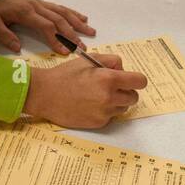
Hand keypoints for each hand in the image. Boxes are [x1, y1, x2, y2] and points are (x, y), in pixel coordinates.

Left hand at [0, 0, 94, 54]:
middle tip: (82, 47)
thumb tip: (17, 48)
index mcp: (25, 12)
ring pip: (63, 12)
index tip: (65, 51)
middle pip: (59, 20)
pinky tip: (82, 18)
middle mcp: (36, 7)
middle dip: (72, 34)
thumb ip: (4, 35)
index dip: (56, 39)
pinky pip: (60, 7)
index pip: (46, 27)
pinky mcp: (40, 2)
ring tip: (90, 32)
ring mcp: (40, 3)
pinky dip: (73, 13)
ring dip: (77, 23)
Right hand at [24, 54, 144, 128]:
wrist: (45, 94)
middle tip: (113, 87)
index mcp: (108, 79)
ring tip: (99, 96)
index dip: (137, 80)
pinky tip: (90, 105)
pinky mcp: (98, 123)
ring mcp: (104, 113)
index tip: (131, 80)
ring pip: (123, 108)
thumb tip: (122, 70)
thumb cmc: (65, 75)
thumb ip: (111, 61)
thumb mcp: (88, 60)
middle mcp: (109, 97)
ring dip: (117, 102)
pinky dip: (105, 111)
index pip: (139, 82)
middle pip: (133, 97)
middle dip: (126, 91)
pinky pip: (110, 117)